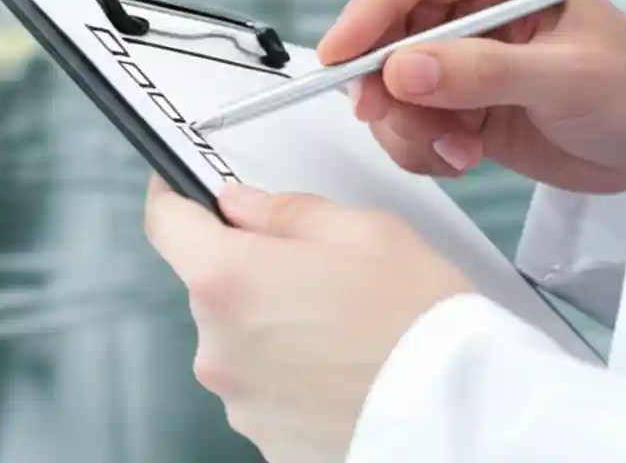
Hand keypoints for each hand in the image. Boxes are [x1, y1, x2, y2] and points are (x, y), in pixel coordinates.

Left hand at [144, 177, 472, 462]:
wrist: (460, 413)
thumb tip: (243, 205)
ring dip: (273, 325)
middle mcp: (219, 345)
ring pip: (239, 339)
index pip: (165, 222)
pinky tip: (341, 366)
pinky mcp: (264, 439)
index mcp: (229, 279)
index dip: (173, 195)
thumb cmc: (421, 324)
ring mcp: (240, 400)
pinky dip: (292, 373)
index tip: (181, 188)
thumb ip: (286, 211)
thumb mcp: (362, 231)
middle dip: (251, 269)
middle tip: (316, 268)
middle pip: (210, 285)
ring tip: (343, 326)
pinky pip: (264, 387)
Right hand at [319, 0, 625, 192]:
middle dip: (381, 81)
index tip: (341, 57)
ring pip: (387, 83)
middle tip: (387, 117)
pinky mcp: (455, 103)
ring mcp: (460, 56)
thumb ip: (482, 72)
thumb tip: (403, 71)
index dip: (368, 7)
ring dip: (407, 125)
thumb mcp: (565, 78)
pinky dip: (420, 149)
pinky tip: (465, 159)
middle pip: (387, 29)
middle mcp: (474, 5)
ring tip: (457, 151)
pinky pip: (405, 123)